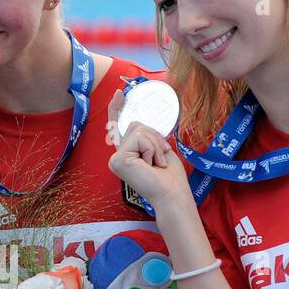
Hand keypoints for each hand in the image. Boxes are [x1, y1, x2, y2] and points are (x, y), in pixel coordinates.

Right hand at [106, 89, 189, 210]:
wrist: (172, 194)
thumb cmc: (169, 177)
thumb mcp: (158, 149)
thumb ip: (147, 137)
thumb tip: (140, 126)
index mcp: (127, 154)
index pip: (118, 128)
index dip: (116, 109)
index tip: (119, 93)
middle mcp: (118, 157)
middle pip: (135, 125)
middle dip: (154, 136)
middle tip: (161, 157)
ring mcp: (115, 159)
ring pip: (138, 130)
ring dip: (155, 143)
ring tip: (157, 163)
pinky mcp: (118, 160)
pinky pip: (139, 138)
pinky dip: (151, 148)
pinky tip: (152, 165)